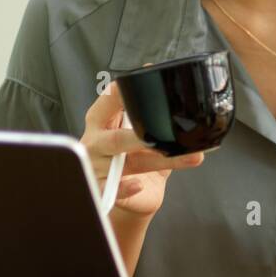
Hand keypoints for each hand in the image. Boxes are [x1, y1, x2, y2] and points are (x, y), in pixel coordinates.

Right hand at [81, 75, 205, 216]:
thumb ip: (149, 112)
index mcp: (101, 121)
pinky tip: (137, 185)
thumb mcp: (140, 132)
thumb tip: (164, 80)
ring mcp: (96, 167)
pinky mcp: (102, 190)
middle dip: (139, 136)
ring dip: (156, 160)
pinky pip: (111, 190)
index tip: (139, 86)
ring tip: (179, 155)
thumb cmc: (133, 157)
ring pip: (125, 164)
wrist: (129, 196)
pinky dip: (125, 188)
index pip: (108, 102)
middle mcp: (95, 142)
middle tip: (164, 133)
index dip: (120, 95)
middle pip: (116, 138)